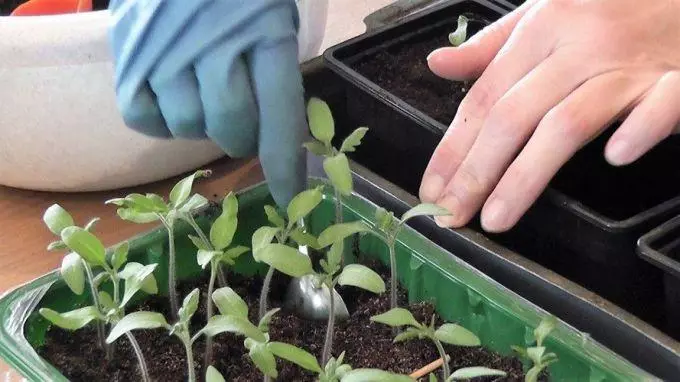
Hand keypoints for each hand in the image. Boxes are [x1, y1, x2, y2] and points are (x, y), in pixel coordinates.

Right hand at [108, 0, 306, 206]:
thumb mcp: (273, 9)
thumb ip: (277, 61)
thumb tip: (282, 128)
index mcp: (264, 30)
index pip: (279, 113)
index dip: (285, 163)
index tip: (290, 198)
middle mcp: (213, 46)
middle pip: (230, 127)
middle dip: (243, 137)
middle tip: (243, 123)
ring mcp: (164, 52)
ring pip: (187, 126)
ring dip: (202, 124)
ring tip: (205, 96)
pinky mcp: (126, 55)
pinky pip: (142, 118)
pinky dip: (161, 121)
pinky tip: (173, 98)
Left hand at [419, 0, 679, 232]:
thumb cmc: (615, 6)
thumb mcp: (549, 11)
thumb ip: (493, 44)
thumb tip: (438, 65)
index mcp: (543, 27)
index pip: (484, 97)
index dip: (452, 147)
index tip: (430, 189)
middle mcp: (579, 44)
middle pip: (513, 115)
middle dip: (475, 172)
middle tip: (450, 215)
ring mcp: (629, 63)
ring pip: (567, 122)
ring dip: (527, 175)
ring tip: (497, 219)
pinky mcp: (679, 77)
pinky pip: (660, 103)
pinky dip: (638, 129)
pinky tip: (615, 157)